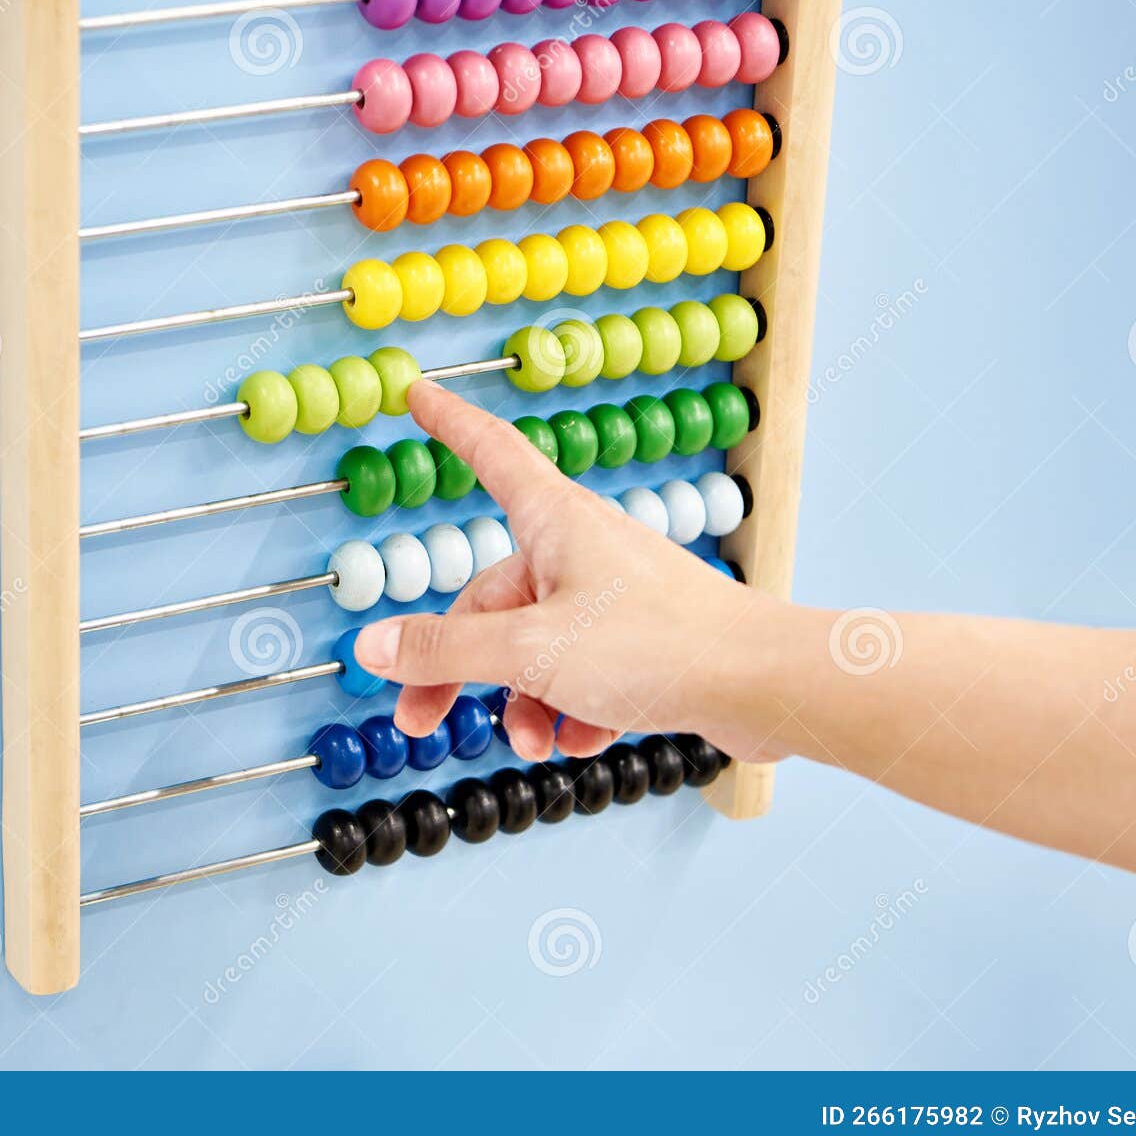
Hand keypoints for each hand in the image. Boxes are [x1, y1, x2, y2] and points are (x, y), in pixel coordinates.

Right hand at [352, 379, 796, 762]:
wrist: (765, 686)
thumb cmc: (658, 647)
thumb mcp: (530, 652)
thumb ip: (445, 652)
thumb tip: (371, 646)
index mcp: (555, 522)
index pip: (491, 453)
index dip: (450, 424)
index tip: (420, 393)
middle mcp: (582, 549)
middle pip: (491, 598)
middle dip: (457, 667)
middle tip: (420, 722)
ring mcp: (614, 596)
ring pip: (534, 646)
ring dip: (519, 700)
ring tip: (530, 742)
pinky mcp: (644, 642)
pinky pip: (580, 673)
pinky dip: (571, 710)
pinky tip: (582, 740)